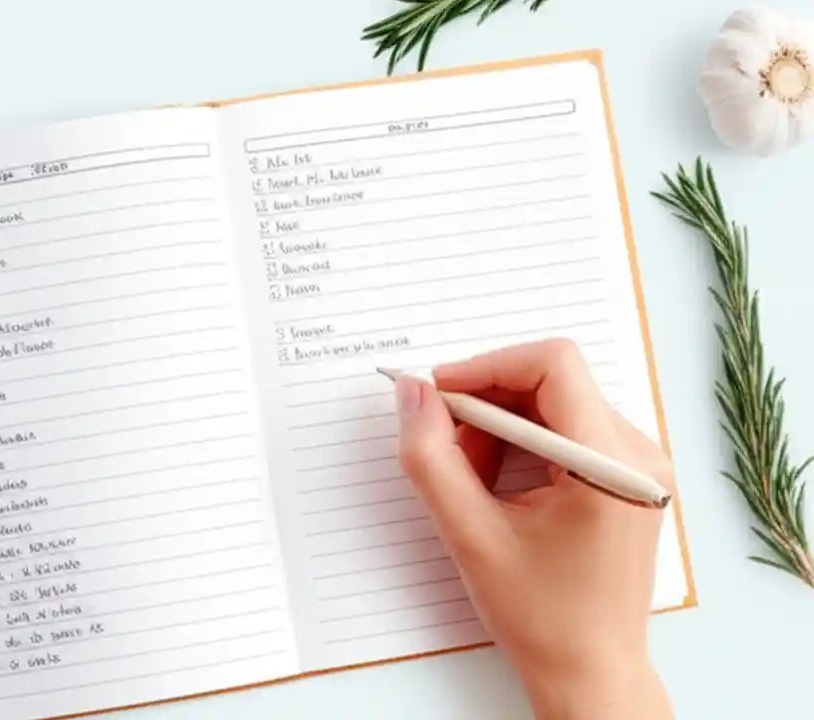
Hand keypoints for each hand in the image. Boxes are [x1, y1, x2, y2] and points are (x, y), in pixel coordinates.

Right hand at [394, 340, 674, 719]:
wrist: (591, 670)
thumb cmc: (542, 618)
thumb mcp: (470, 536)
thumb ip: (431, 459)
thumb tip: (411, 395)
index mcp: (610, 465)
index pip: (552, 366)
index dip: (486, 367)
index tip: (439, 393)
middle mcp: (638, 455)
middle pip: (553, 381)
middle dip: (487, 402)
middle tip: (445, 443)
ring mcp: (638, 465)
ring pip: (556, 404)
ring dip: (501, 426)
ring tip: (471, 477)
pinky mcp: (627, 476)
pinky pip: (568, 429)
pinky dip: (523, 443)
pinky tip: (498, 485)